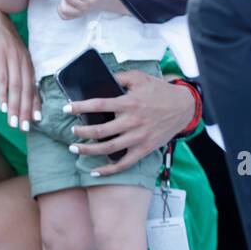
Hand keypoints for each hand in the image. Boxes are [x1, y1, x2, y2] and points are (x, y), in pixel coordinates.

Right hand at [0, 1, 40, 130]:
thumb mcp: (11, 53)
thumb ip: (17, 68)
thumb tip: (19, 87)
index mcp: (28, 61)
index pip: (33, 86)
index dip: (35, 104)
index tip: (36, 120)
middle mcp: (23, 61)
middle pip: (27, 90)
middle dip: (26, 111)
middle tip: (24, 128)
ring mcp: (12, 58)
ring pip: (16, 88)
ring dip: (15, 107)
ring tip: (13, 123)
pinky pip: (2, 79)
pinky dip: (3, 94)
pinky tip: (2, 107)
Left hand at [64, 72, 196, 175]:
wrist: (184, 107)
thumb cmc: (159, 91)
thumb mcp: (139, 78)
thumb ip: (119, 77)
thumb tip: (100, 78)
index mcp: (128, 102)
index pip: (98, 105)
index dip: (79, 107)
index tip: (66, 109)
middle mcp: (132, 121)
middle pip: (100, 131)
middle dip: (81, 132)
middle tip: (72, 130)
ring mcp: (138, 137)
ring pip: (108, 148)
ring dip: (88, 150)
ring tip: (74, 148)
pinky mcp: (144, 149)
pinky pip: (124, 164)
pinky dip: (108, 170)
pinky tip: (94, 172)